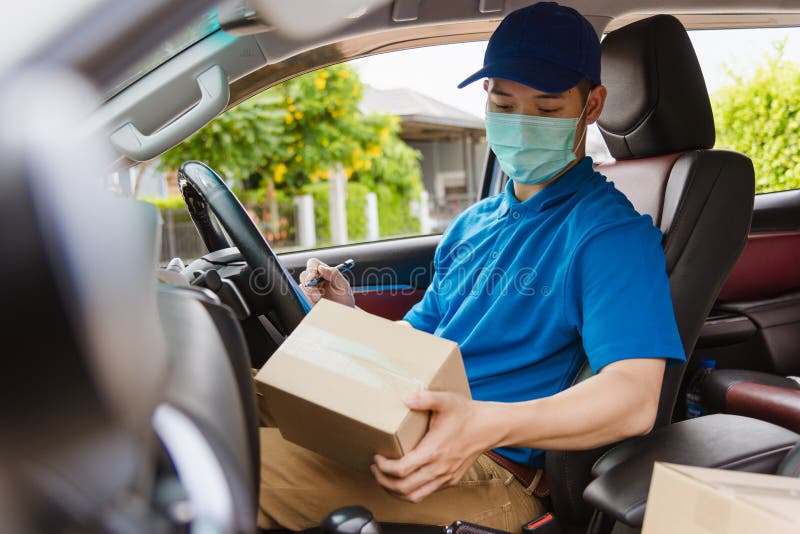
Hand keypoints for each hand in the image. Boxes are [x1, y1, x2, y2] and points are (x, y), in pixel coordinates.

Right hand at [298, 258, 354, 307]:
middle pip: (304, 275)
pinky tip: (316, 305)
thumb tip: (321, 267)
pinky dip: (307, 301)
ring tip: (320, 301)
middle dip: (309, 284)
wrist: (342, 316)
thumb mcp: (344, 286)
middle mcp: (315, 280)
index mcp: (324, 273)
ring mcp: (309, 290)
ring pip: (301, 287)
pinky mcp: (305, 300)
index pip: (313, 264)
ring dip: (309, 294)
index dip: (311, 269)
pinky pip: (300, 298)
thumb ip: (334, 274)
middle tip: (317, 295)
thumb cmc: (344, 300)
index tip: (314, 277)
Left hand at [371, 391, 491, 502]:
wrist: (489, 427)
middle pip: (403, 488)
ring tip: (384, 479)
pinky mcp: (450, 480)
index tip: (376, 457)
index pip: (401, 470)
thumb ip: (425, 398)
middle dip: (383, 481)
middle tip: (375, 469)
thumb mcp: (446, 400)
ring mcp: (445, 477)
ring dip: (395, 492)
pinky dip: (410, 491)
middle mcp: (439, 468)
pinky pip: (426, 493)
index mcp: (434, 451)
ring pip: (415, 497)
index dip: (384, 467)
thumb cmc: (466, 413)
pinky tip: (404, 479)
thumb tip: (405, 398)